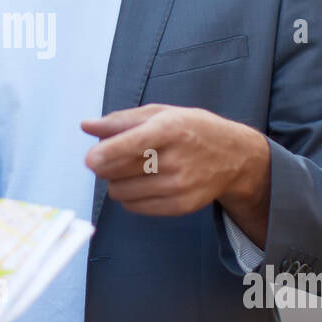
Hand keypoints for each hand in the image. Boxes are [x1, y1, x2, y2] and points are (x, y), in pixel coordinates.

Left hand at [81, 103, 269, 243]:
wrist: (234, 157)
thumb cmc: (193, 129)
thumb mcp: (161, 113)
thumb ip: (121, 120)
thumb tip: (86, 126)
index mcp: (170, 128)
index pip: (133, 143)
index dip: (106, 152)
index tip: (89, 159)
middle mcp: (176, 159)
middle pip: (119, 170)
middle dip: (105, 165)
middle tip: (113, 158)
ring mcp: (179, 186)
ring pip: (121, 192)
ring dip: (115, 182)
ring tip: (131, 170)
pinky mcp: (180, 206)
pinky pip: (134, 207)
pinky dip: (129, 197)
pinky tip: (142, 184)